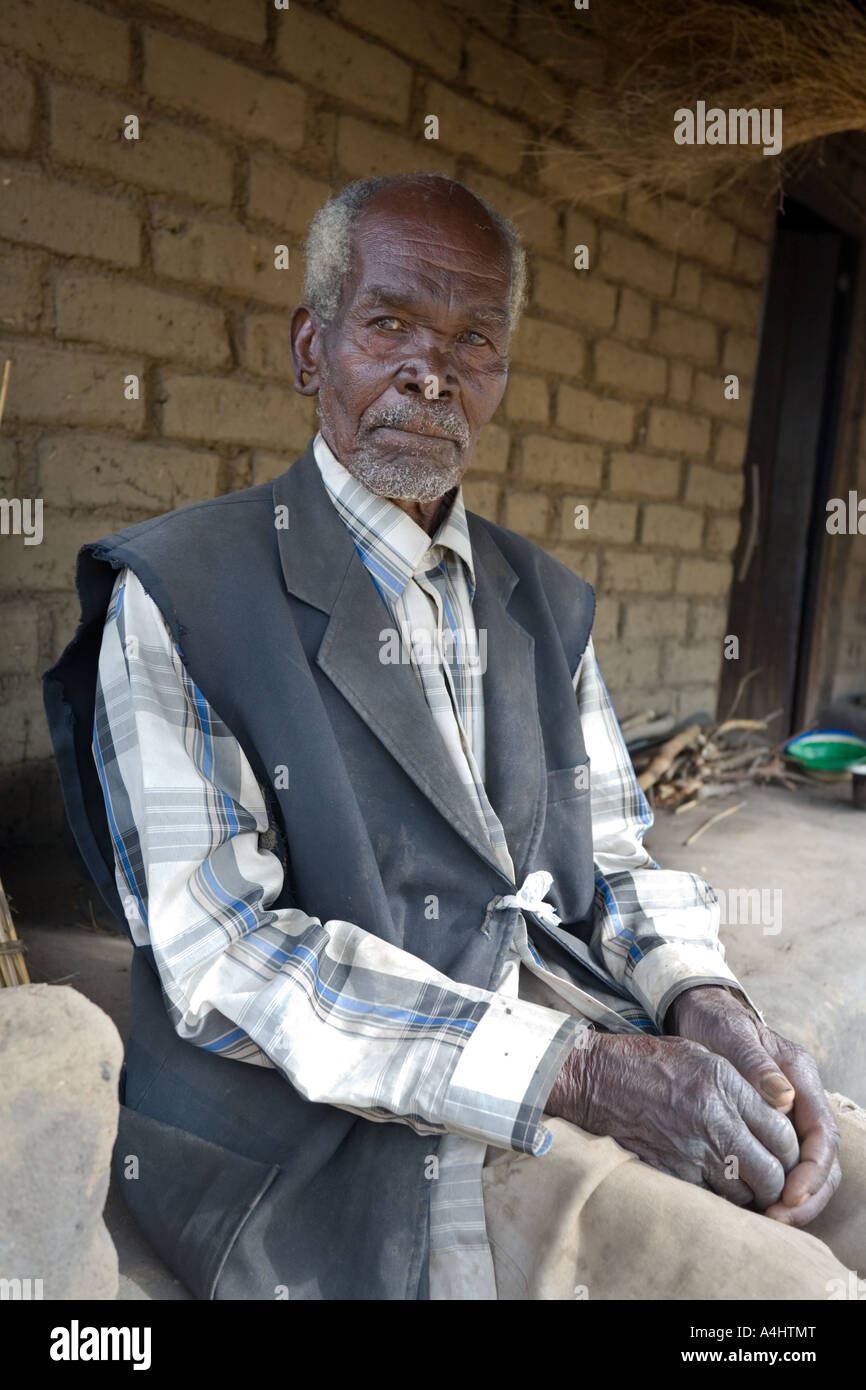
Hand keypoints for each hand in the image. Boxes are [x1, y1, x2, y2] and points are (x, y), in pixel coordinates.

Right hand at [546, 1028, 799, 1209]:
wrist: (594, 1079)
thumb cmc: (647, 1062)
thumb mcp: (700, 1055)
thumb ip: (743, 1083)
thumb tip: (780, 1109)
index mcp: (724, 1085)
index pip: (782, 1133)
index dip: (789, 1150)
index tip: (780, 1151)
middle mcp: (713, 1119)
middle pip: (771, 1172)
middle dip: (776, 1180)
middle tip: (767, 1175)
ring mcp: (691, 1150)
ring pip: (745, 1194)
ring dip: (749, 1193)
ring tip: (741, 1182)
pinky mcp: (669, 1172)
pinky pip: (711, 1200)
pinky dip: (718, 1199)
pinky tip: (712, 1184)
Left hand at [668, 985, 840, 1226]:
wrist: (703, 1014)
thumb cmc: (716, 1023)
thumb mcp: (731, 1036)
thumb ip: (755, 1064)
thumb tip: (785, 1099)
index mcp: (800, 1076)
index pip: (822, 1134)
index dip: (811, 1170)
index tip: (789, 1195)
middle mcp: (802, 1098)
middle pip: (824, 1160)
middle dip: (808, 1195)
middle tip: (778, 1219)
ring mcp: (790, 1113)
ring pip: (810, 1167)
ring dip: (796, 1198)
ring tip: (769, 1219)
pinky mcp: (772, 1125)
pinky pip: (786, 1163)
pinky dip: (777, 1188)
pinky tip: (755, 1205)